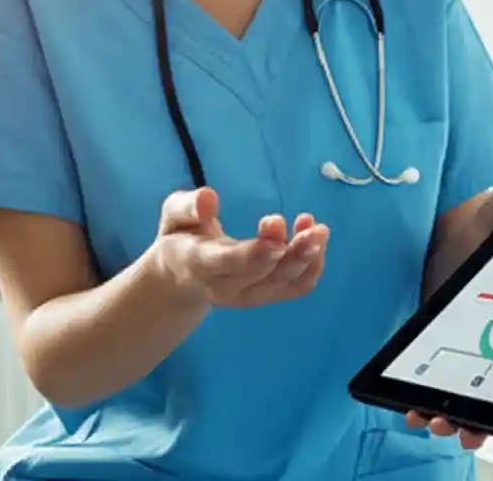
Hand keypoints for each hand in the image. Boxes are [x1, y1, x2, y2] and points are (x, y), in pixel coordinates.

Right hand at [152, 187, 329, 307]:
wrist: (184, 277)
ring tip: (319, 228)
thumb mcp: (173, 216)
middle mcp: (225, 287)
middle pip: (262, 275)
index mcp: (199, 264)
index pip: (226, 263)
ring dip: (307, 257)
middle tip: (306, 220)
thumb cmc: (181, 239)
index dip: (253, 253)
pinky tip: (316, 236)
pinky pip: (298, 287)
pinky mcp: (269, 294)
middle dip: (288, 249)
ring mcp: (250, 295)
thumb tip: (208, 196)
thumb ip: (186, 207)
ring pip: (285, 283)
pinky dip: (313, 265)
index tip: (277, 235)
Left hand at [410, 182, 492, 448]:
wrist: (441, 222)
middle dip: (485, 420)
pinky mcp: (443, 348)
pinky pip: (438, 385)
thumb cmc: (487, 215)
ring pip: (468, 399)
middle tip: (466, 427)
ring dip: (454, 419)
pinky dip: (424, 402)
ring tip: (435, 422)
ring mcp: (474, 348)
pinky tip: (411, 408)